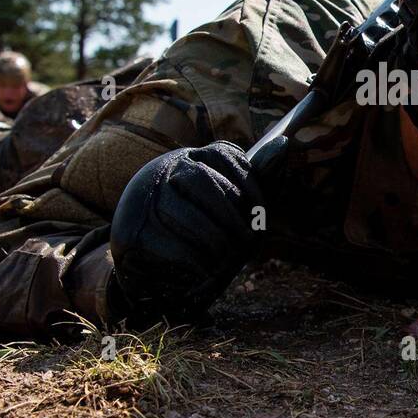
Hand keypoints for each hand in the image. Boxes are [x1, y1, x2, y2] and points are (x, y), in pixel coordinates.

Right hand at [109, 141, 264, 325]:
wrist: (145, 271)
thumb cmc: (197, 234)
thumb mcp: (228, 207)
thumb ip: (256, 182)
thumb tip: (284, 144)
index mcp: (187, 158)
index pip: (225, 154)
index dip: (251, 184)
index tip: (261, 214)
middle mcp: (161, 171)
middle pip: (207, 184)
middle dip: (235, 221)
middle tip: (247, 246)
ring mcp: (143, 201)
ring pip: (194, 219)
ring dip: (219, 247)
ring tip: (226, 262)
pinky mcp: (133, 235)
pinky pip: (177, 250)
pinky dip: (198, 266)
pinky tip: (203, 273)